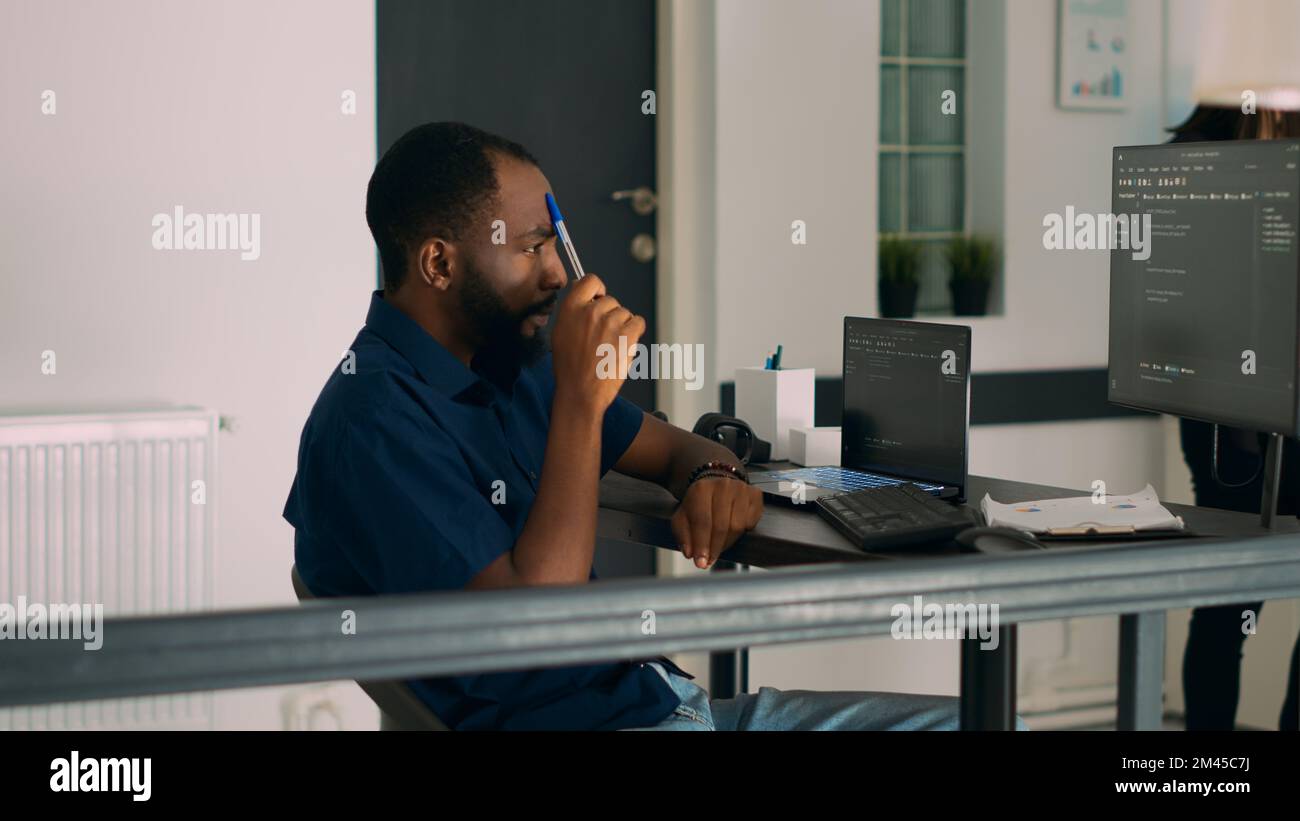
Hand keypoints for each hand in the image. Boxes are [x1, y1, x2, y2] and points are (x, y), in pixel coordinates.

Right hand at [549, 274, 645, 416]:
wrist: (580, 392)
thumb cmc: (570, 368)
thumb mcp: (561, 333)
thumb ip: (573, 310)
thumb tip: (582, 290)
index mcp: (571, 308)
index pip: (591, 281)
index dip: (598, 291)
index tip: (599, 301)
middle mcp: (590, 310)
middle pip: (611, 301)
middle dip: (610, 316)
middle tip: (602, 338)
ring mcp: (609, 322)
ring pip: (625, 313)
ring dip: (622, 328)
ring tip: (609, 348)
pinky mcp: (626, 334)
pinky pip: (638, 322)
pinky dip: (635, 333)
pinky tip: (623, 346)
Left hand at [670, 477, 763, 568]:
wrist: (716, 488)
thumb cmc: (700, 504)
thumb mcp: (683, 518)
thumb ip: (683, 535)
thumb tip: (690, 553)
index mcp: (701, 489)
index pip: (702, 521)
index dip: (702, 544)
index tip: (701, 562)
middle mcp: (723, 486)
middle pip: (721, 525)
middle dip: (715, 547)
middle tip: (710, 561)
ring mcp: (741, 489)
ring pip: (737, 526)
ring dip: (728, 542)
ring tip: (719, 545)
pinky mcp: (755, 495)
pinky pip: (751, 522)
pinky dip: (742, 532)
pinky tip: (732, 530)